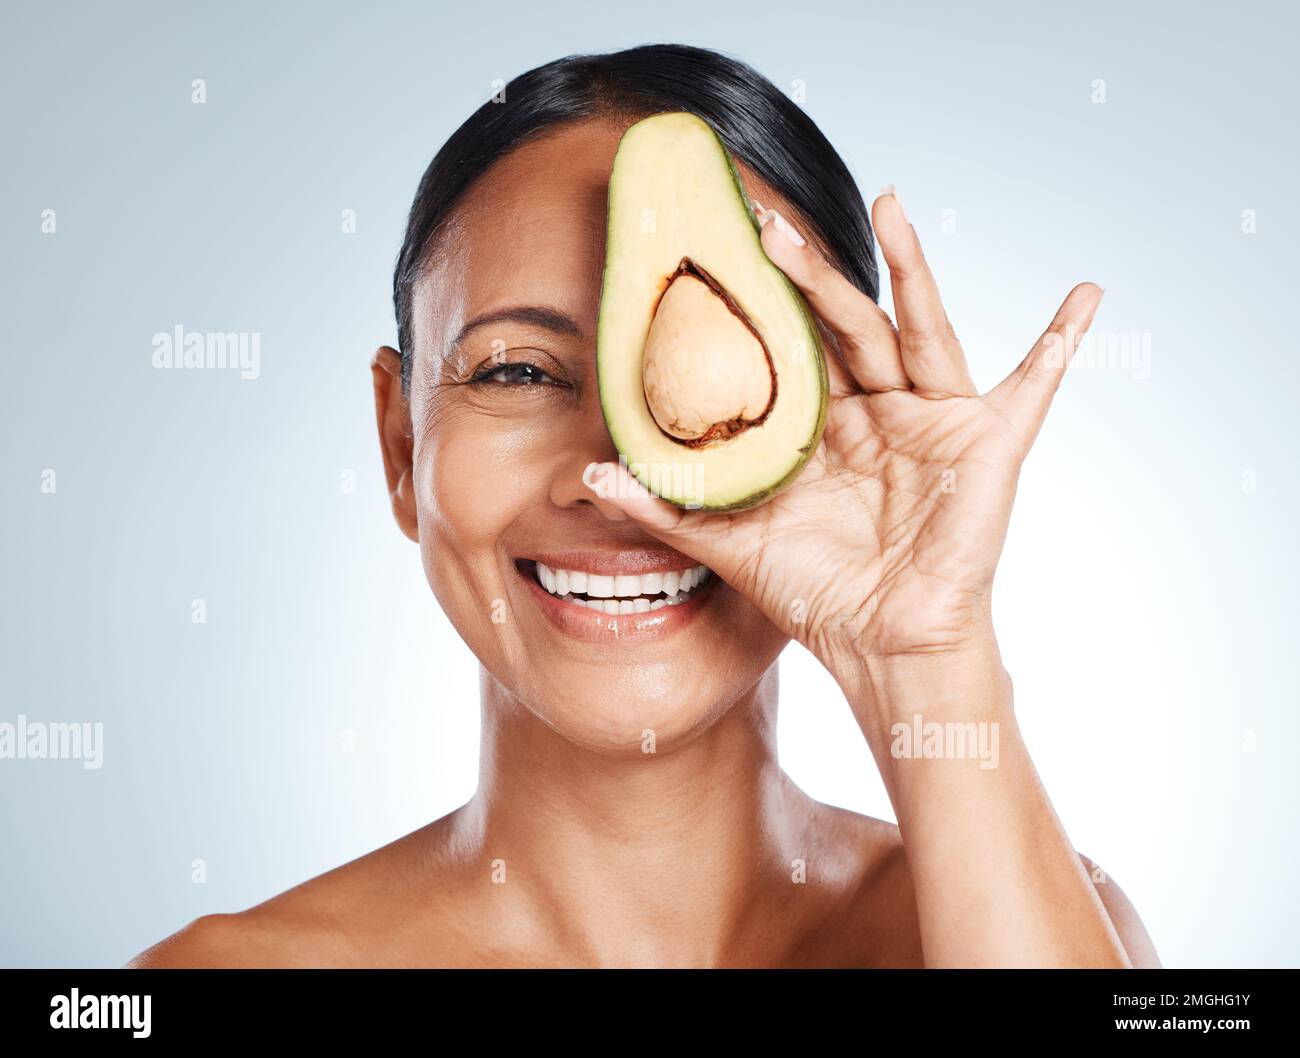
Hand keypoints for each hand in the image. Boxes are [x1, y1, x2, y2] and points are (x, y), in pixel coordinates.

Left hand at [590, 191, 1102, 696]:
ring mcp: (934, 423)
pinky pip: (1033, 387)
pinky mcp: (987, 445)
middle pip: (846, 324)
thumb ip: (669, 504)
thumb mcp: (734, 540)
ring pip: (919, 328)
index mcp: (823, 429)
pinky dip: (1061, 344)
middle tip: (766, 221)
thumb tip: (587, 478)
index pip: (794, 349)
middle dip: (810, 272)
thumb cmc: (817, 595)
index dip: (764, 303)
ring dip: (909, 268)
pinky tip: (1085, 297)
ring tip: (889, 206)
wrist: (880, 645)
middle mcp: (878, 413)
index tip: (726, 251)